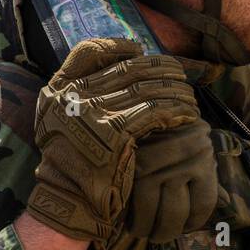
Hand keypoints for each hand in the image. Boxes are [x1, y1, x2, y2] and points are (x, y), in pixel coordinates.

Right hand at [27, 38, 200, 244]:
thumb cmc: (74, 164)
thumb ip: (80, 93)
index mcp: (60, 89)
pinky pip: (155, 111)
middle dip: (160, 69)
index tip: (141, 51)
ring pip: (146, 87)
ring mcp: (94, 112)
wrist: (69, 202)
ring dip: (175, 91)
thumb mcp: (61, 121)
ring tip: (189, 98)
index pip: (90, 51)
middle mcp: (74, 96)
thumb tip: (121, 64)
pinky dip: (176, 110)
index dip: (119, 47)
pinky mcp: (116, 132)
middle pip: (128, 67)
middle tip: (180, 76)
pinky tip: (188, 115)